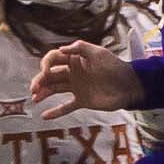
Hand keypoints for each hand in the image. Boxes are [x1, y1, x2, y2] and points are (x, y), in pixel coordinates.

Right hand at [30, 41, 144, 116]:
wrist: (129, 86)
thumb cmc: (115, 66)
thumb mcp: (99, 52)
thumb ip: (80, 48)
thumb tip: (61, 49)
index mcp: (75, 60)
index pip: (53, 59)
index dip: (46, 64)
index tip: (45, 71)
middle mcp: (73, 73)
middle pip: (51, 76)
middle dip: (40, 81)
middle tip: (34, 89)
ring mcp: (77, 87)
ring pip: (55, 90)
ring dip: (43, 93)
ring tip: (35, 99)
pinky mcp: (82, 101)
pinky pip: (66, 107)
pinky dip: (55, 112)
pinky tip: (44, 116)